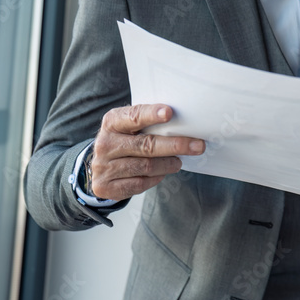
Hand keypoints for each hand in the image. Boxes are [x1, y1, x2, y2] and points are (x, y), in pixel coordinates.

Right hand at [89, 104, 204, 200]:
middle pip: (146, 145)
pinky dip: (155, 178)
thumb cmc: (126, 140)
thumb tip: (184, 124)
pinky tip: (162, 172)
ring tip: (178, 162)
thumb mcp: (131, 127)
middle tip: (198, 146)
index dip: (152, 114)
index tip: (170, 113)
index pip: (134, 116)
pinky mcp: (106, 186)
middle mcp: (105, 143)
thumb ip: (149, 123)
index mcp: (112, 122)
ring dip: (168, 164)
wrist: (102, 166)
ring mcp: (104, 166)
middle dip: (176, 145)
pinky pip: (139, 183)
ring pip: (146, 166)